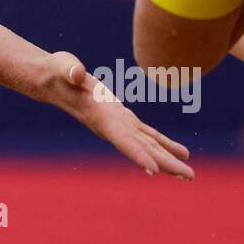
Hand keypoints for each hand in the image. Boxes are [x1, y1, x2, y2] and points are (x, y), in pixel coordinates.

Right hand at [40, 51, 193, 179]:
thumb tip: (76, 73)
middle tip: (189, 177)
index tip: (154, 171)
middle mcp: (110, 126)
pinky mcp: (122, 117)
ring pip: (147, 145)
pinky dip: (164, 144)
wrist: (53, 79)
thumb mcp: (64, 66)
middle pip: (141, 148)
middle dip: (164, 163)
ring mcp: (118, 124)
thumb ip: (69, 70)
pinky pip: (147, 135)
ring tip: (189, 175)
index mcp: (99, 115)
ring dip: (169, 159)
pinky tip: (182, 153)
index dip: (137, 154)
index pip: (120, 138)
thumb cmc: (58, 71)